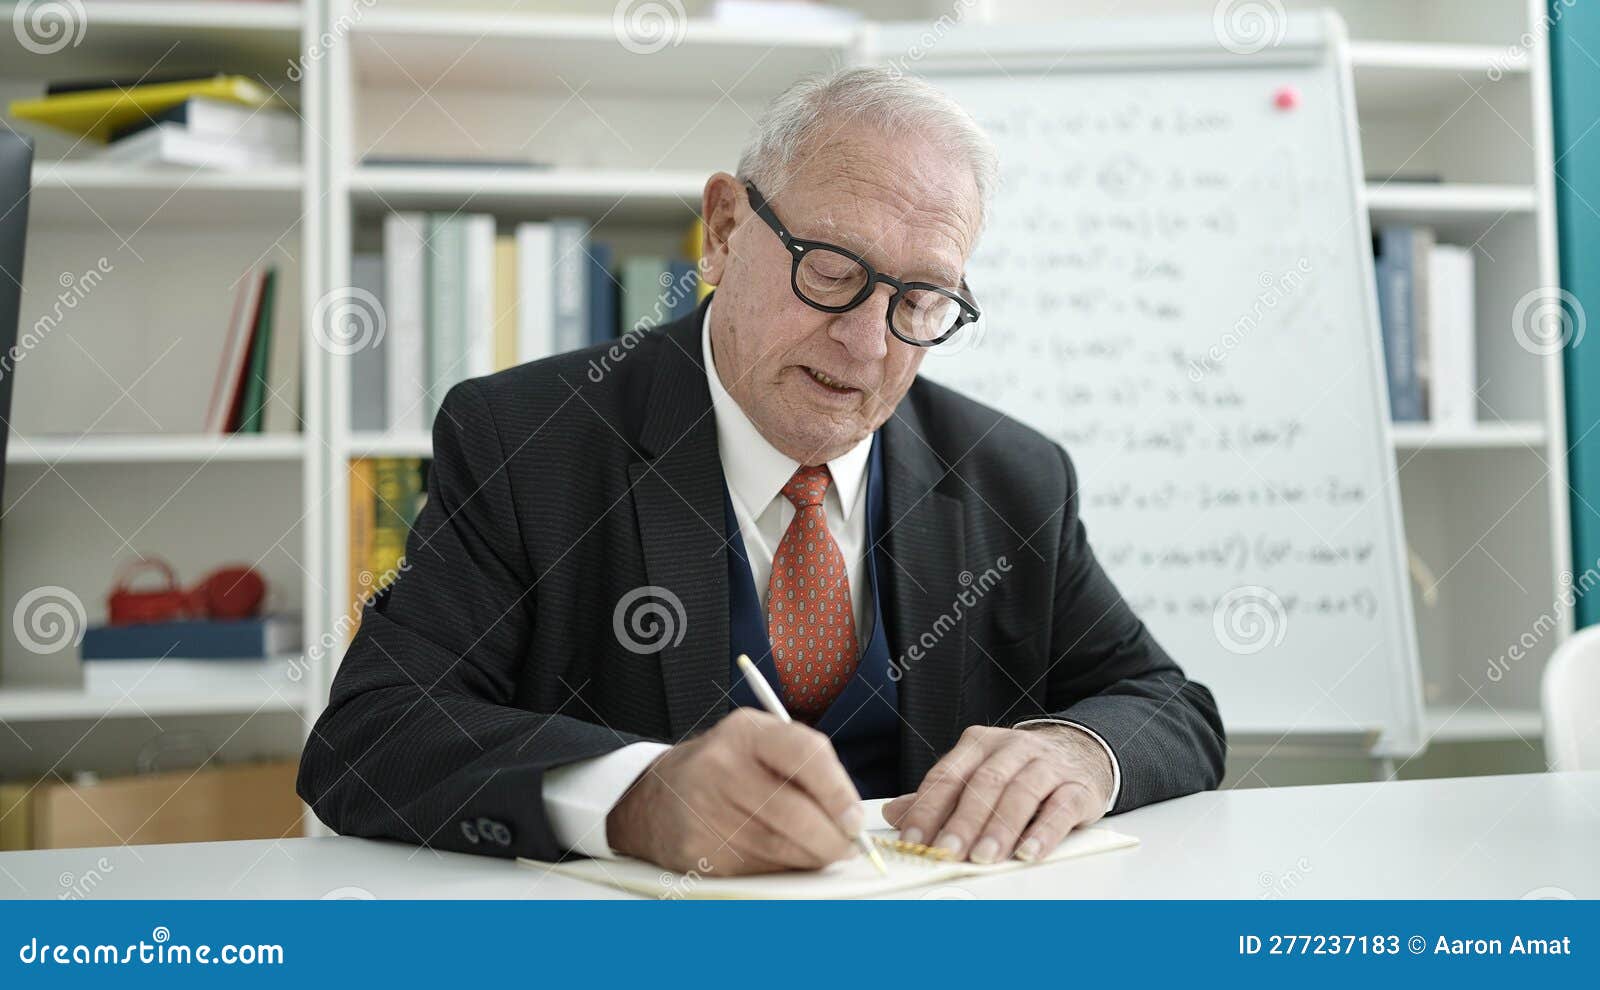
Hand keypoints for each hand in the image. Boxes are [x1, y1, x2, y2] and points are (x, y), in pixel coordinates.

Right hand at [605, 708, 863, 874]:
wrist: (658, 796)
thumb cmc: (727, 768)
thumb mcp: (760, 743)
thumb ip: (807, 767)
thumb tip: (851, 817)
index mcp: (745, 732)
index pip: (805, 754)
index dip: (838, 791)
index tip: (855, 818)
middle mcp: (721, 767)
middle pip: (795, 813)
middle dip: (832, 838)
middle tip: (848, 845)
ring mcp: (705, 810)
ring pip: (780, 847)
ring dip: (811, 856)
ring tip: (819, 849)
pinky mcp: (699, 850)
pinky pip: (758, 867)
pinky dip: (780, 866)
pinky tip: (779, 853)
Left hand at [883, 723, 1111, 863]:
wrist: (1081, 752)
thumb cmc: (1020, 770)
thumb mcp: (976, 774)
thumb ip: (939, 797)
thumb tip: (893, 814)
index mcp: (979, 743)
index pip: (948, 775)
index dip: (928, 808)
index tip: (913, 838)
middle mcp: (1013, 748)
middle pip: (983, 783)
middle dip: (962, 821)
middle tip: (947, 851)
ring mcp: (1048, 765)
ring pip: (1020, 793)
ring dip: (999, 828)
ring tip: (983, 857)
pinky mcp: (1078, 786)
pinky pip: (1061, 807)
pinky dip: (1044, 832)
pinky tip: (1028, 851)